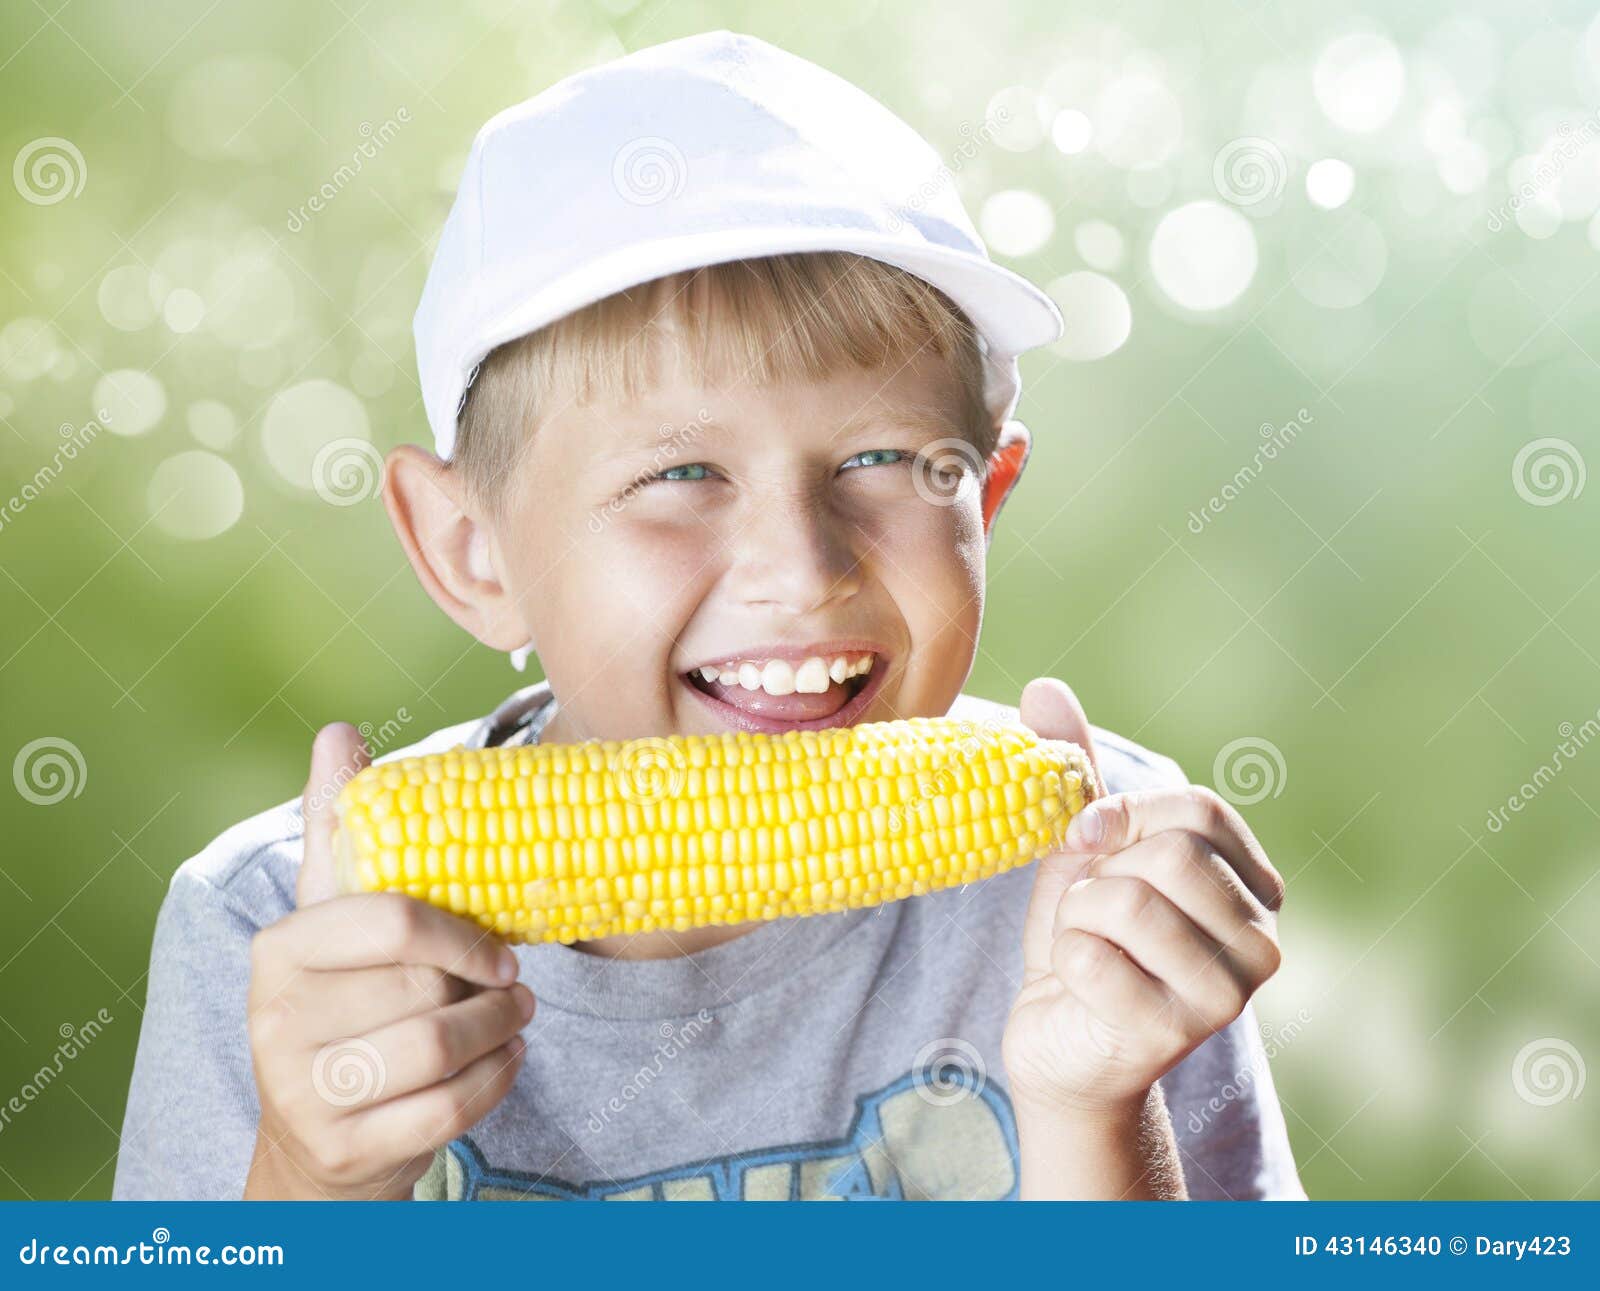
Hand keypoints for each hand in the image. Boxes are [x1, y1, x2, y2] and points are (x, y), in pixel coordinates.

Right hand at [244, 724, 531, 1199]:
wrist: (318, 1137)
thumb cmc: (344, 1005)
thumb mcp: (336, 920)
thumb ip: (341, 829)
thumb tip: (337, 730)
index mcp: (280, 949)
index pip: (393, 918)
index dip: (463, 933)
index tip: (500, 949)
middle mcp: (277, 1020)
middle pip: (425, 985)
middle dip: (489, 989)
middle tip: (514, 988)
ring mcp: (304, 1091)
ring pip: (439, 1048)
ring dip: (500, 1032)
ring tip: (514, 1019)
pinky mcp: (343, 1147)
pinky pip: (448, 1107)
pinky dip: (495, 1080)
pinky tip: (502, 1062)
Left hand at [1002, 679, 1284, 1119]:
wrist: (1060, 1041)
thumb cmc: (1086, 938)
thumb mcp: (1085, 848)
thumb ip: (1075, 769)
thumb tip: (1043, 685)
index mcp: (1252, 886)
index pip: (1200, 811)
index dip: (1127, 811)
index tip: (1087, 835)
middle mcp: (1262, 941)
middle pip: (1169, 855)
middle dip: (1100, 875)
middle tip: (1091, 911)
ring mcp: (1227, 995)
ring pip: (1127, 903)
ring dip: (1077, 918)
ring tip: (1087, 946)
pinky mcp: (1175, 1034)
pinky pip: (1092, 958)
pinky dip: (1064, 961)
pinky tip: (1081, 988)